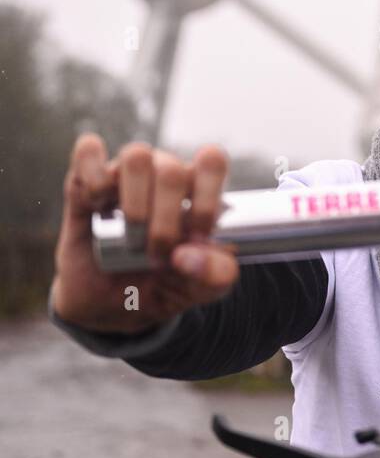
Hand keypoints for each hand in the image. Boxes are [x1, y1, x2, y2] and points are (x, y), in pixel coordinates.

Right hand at [51, 134, 239, 333]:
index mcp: (197, 189)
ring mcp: (124, 172)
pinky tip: (96, 208)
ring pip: (136, 155)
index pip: (212, 161)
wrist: (109, 308)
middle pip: (172, 171)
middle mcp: (162, 172)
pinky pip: (88, 150)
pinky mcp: (84, 178)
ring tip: (130, 240)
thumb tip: (188, 254)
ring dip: (134, 206)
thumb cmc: (161, 285)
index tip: (196, 238)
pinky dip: (94, 182)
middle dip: (165, 224)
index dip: (206, 201)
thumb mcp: (200, 289)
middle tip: (157, 256)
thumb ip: (217, 274)